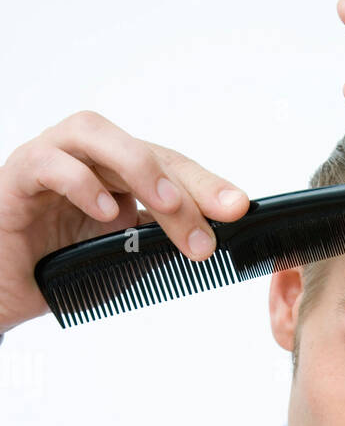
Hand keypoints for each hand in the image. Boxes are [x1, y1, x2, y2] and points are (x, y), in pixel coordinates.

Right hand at [0, 110, 248, 330]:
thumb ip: (157, 241)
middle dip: (184, 184)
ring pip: (95, 136)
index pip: (169, 166)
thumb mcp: (122, 257)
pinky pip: (48, 164)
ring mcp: (48, 161)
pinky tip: (108, 213)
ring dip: (138, 167)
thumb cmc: (58, 270)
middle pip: (142, 148)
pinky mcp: (16, 179)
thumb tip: (209, 241)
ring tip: (169, 206)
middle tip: (212, 226)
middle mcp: (85, 158)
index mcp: (115, 174)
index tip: (239, 208)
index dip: (206, 184)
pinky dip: (81, 183)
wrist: (5, 289)